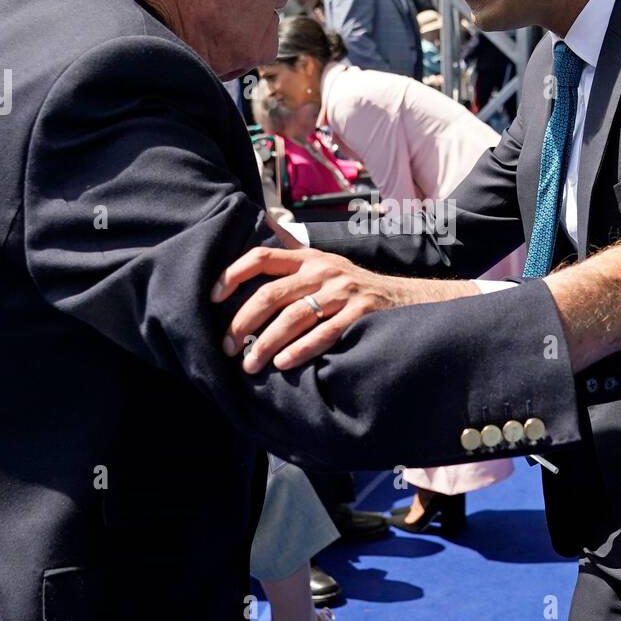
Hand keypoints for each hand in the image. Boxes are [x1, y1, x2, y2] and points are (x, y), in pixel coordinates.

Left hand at [212, 244, 475, 373]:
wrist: (407, 300)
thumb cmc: (355, 290)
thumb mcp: (325, 270)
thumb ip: (292, 270)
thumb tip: (246, 275)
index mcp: (309, 258)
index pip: (262, 257)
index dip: (233, 274)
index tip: (212, 297)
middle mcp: (323, 270)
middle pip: (272, 292)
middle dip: (243, 321)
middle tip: (227, 346)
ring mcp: (343, 290)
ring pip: (293, 316)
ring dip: (266, 343)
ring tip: (249, 364)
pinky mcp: (360, 313)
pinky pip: (324, 333)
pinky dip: (301, 349)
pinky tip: (283, 364)